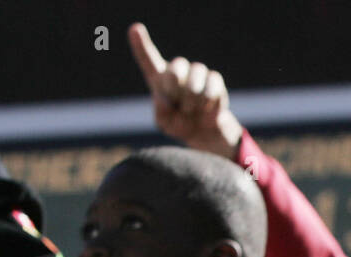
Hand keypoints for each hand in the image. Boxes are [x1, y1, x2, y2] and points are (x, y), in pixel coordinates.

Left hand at [127, 22, 240, 158]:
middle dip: (176, 88)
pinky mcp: (215, 80)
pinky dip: (209, 104)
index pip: (148, 58)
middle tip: (178, 104)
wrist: (205, 133)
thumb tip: (165, 99)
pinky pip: (213, 87)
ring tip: (192, 111)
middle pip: (175, 67)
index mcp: (159, 79)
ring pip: (197, 74)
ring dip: (194, 98)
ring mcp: (197, 73)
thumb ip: (161, 113)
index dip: (141, 44)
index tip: (135, 29)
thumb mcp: (165, 124)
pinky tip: (207, 113)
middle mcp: (178, 71)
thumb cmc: (180, 125)